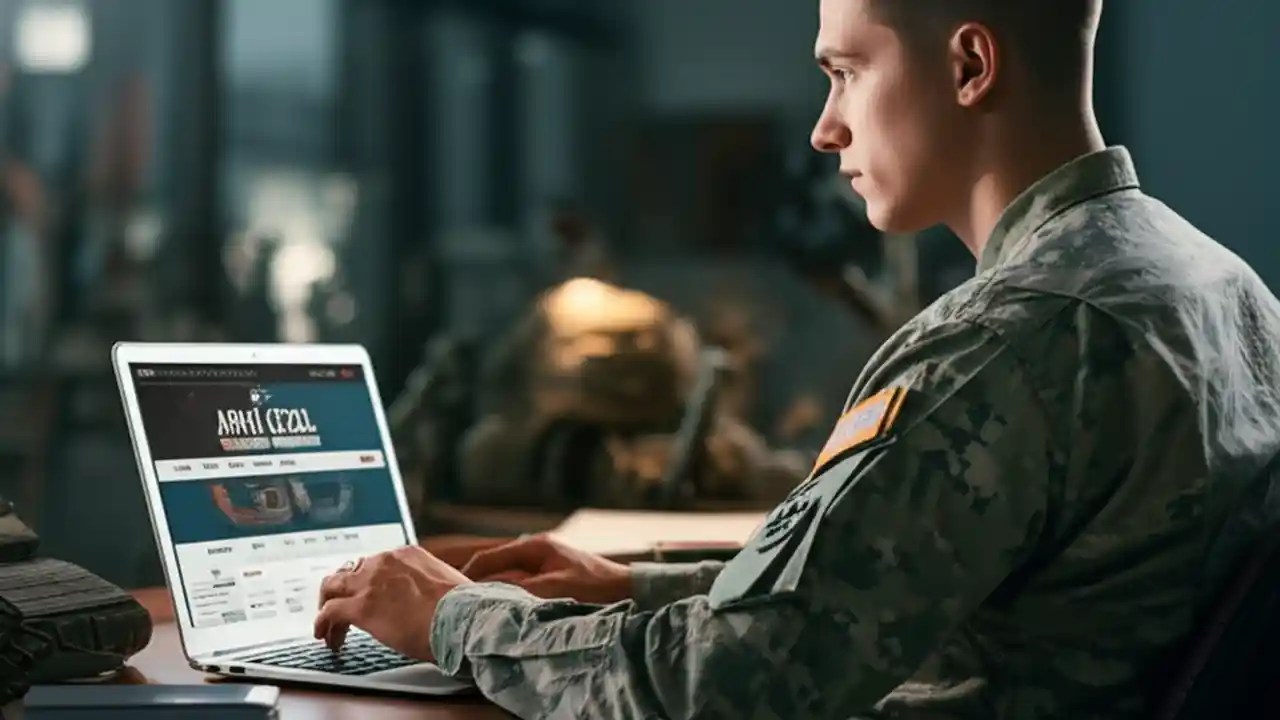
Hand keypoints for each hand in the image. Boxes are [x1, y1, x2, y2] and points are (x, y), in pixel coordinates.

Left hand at [314, 546, 471, 660]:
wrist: (461, 618)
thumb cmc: (462, 608)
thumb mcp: (446, 584)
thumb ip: (428, 586)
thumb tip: (429, 602)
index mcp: (407, 554)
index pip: (376, 563)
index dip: (367, 581)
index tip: (368, 594)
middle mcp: (385, 562)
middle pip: (349, 571)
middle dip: (342, 590)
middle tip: (341, 607)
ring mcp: (370, 583)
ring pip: (332, 587)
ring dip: (328, 605)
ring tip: (328, 625)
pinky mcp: (360, 606)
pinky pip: (329, 612)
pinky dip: (323, 624)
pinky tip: (325, 636)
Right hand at [462, 534, 631, 604]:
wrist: (628, 590)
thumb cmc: (596, 586)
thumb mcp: (555, 589)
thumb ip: (522, 590)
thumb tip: (491, 597)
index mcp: (536, 547)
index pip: (490, 558)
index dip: (468, 574)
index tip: (450, 590)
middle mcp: (537, 552)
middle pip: (496, 568)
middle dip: (477, 584)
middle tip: (456, 603)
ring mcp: (544, 565)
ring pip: (507, 579)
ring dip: (493, 592)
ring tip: (473, 609)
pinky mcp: (551, 579)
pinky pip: (520, 587)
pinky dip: (509, 597)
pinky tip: (501, 612)